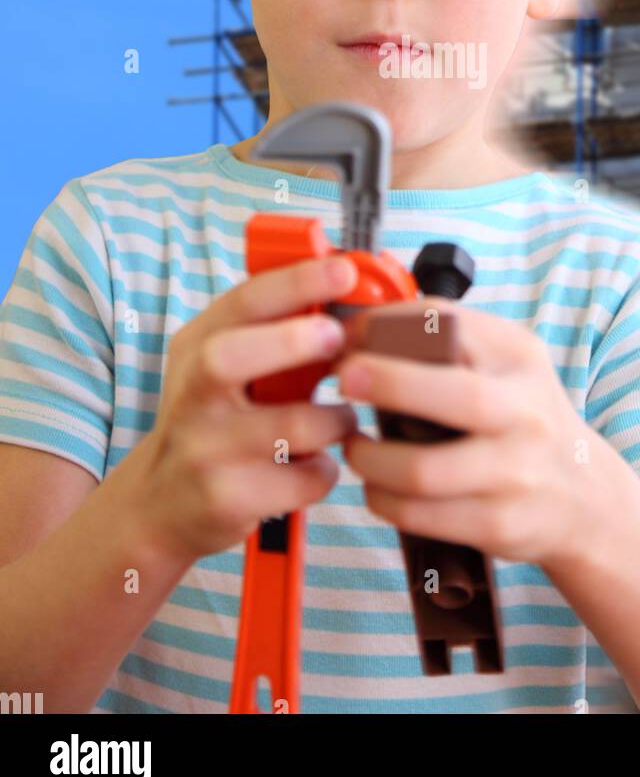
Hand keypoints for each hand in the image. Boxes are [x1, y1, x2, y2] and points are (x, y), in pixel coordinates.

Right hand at [135, 254, 359, 562]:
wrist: (157, 505)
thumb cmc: (209, 418)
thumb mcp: (218, 363)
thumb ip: (268, 328)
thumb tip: (346, 287)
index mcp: (195, 347)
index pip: (240, 302)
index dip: (294, 282)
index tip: (342, 271)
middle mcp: (191, 395)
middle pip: (228, 359)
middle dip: (291, 342)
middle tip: (337, 337)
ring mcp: (205, 450)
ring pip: (293, 425)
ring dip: (335, 419)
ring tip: (338, 418)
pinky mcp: (228, 500)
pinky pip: (305, 477)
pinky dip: (324, 468)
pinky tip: (312, 463)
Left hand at [334, 297, 611, 569]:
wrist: (584, 497)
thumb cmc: (519, 418)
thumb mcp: (503, 363)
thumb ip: (444, 338)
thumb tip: (355, 326)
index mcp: (520, 357)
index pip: (451, 324)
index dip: (388, 325)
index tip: (348, 336)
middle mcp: (525, 411)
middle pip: (453, 395)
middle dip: (388, 382)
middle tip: (344, 378)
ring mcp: (515, 472)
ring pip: (424, 470)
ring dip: (370, 457)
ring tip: (353, 446)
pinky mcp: (499, 525)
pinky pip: (422, 515)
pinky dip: (383, 500)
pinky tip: (375, 486)